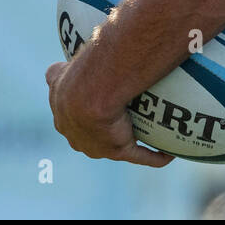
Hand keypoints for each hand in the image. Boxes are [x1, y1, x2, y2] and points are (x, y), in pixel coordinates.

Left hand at [45, 61, 173, 166]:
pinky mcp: (118, 151)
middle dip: (101, 134)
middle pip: (91, 138)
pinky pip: (141, 156)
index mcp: (64, 121)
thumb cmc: (76, 78)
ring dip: (126, 144)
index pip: (72, 122)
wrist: (90, 91)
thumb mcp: (58, 72)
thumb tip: (56, 67)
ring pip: (115, 148)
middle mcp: (79, 139)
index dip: (82, 116)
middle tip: (120, 118)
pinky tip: (168, 154)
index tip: (95, 106)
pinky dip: (155, 157)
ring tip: (143, 133)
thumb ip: (56, 72)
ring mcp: (99, 148)